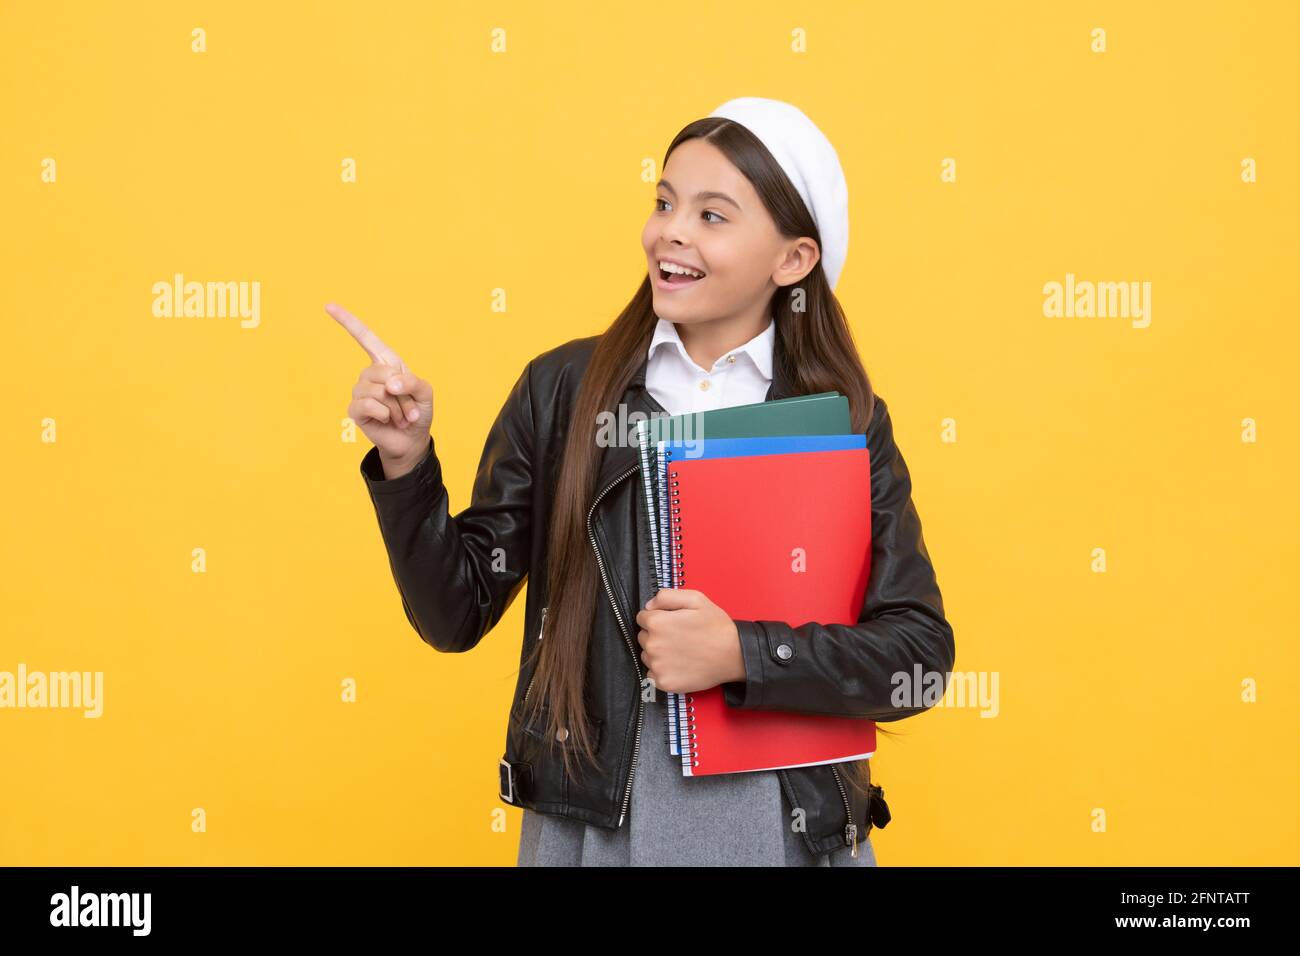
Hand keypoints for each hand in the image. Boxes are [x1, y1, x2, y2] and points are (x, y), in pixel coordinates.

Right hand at [326, 302, 433, 472]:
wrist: (412, 439)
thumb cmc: (418, 411)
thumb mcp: (424, 393)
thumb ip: (411, 382)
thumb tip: (389, 383)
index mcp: (386, 363)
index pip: (365, 338)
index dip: (347, 322)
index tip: (328, 305)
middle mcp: (370, 374)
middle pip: (381, 372)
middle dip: (402, 394)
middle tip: (409, 409)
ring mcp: (360, 391)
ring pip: (377, 391)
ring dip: (396, 407)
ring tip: (400, 417)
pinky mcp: (355, 410)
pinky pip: (367, 404)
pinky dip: (384, 413)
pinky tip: (387, 420)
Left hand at [634, 588, 745, 693]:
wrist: (734, 655)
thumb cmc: (717, 627)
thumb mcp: (696, 599)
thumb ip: (666, 596)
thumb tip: (649, 605)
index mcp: (657, 623)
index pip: (642, 617)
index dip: (656, 617)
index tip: (670, 622)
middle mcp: (653, 645)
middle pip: (643, 637)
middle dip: (656, 635)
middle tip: (678, 637)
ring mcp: (657, 666)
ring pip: (646, 656)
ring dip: (658, 653)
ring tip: (680, 651)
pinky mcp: (664, 683)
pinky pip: (652, 674)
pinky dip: (662, 671)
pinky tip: (679, 665)